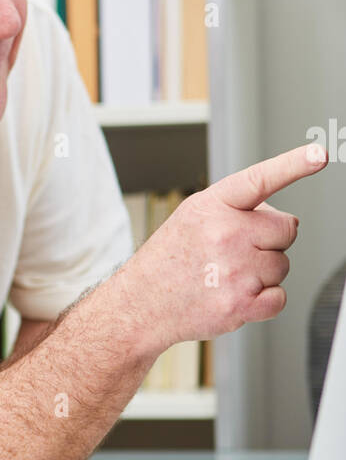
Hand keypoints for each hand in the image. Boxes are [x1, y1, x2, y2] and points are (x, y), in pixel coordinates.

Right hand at [127, 143, 327, 352]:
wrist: (141, 304)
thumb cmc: (169, 260)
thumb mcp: (192, 217)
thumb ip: (235, 208)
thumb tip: (280, 218)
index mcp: (212, 206)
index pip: (260, 179)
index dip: (294, 164)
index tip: (318, 155)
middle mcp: (225, 234)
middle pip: (286, 229)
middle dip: (270, 240)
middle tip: (237, 251)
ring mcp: (234, 271)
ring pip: (283, 265)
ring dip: (264, 272)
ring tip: (228, 275)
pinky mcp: (241, 304)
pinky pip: (280, 297)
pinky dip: (264, 301)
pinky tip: (235, 296)